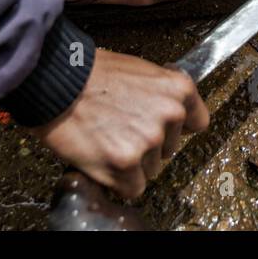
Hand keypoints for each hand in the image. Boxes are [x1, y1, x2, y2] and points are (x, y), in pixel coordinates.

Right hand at [33, 50, 208, 198]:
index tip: (164, 128)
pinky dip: (118, 181)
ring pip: (150, 169)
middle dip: (148, 144)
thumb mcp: (142, 71)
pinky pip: (132, 188)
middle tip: (122, 128)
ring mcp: (149, 141)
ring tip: (108, 138)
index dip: (178, 128)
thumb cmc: (94, 73)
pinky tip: (103, 158)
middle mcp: (170, 115)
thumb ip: (162, 93)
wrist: (60, 82)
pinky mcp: (126, 163)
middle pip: (169, 149)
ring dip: (131, 162)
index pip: (198, 123)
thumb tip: (173, 110)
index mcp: (178, 90)